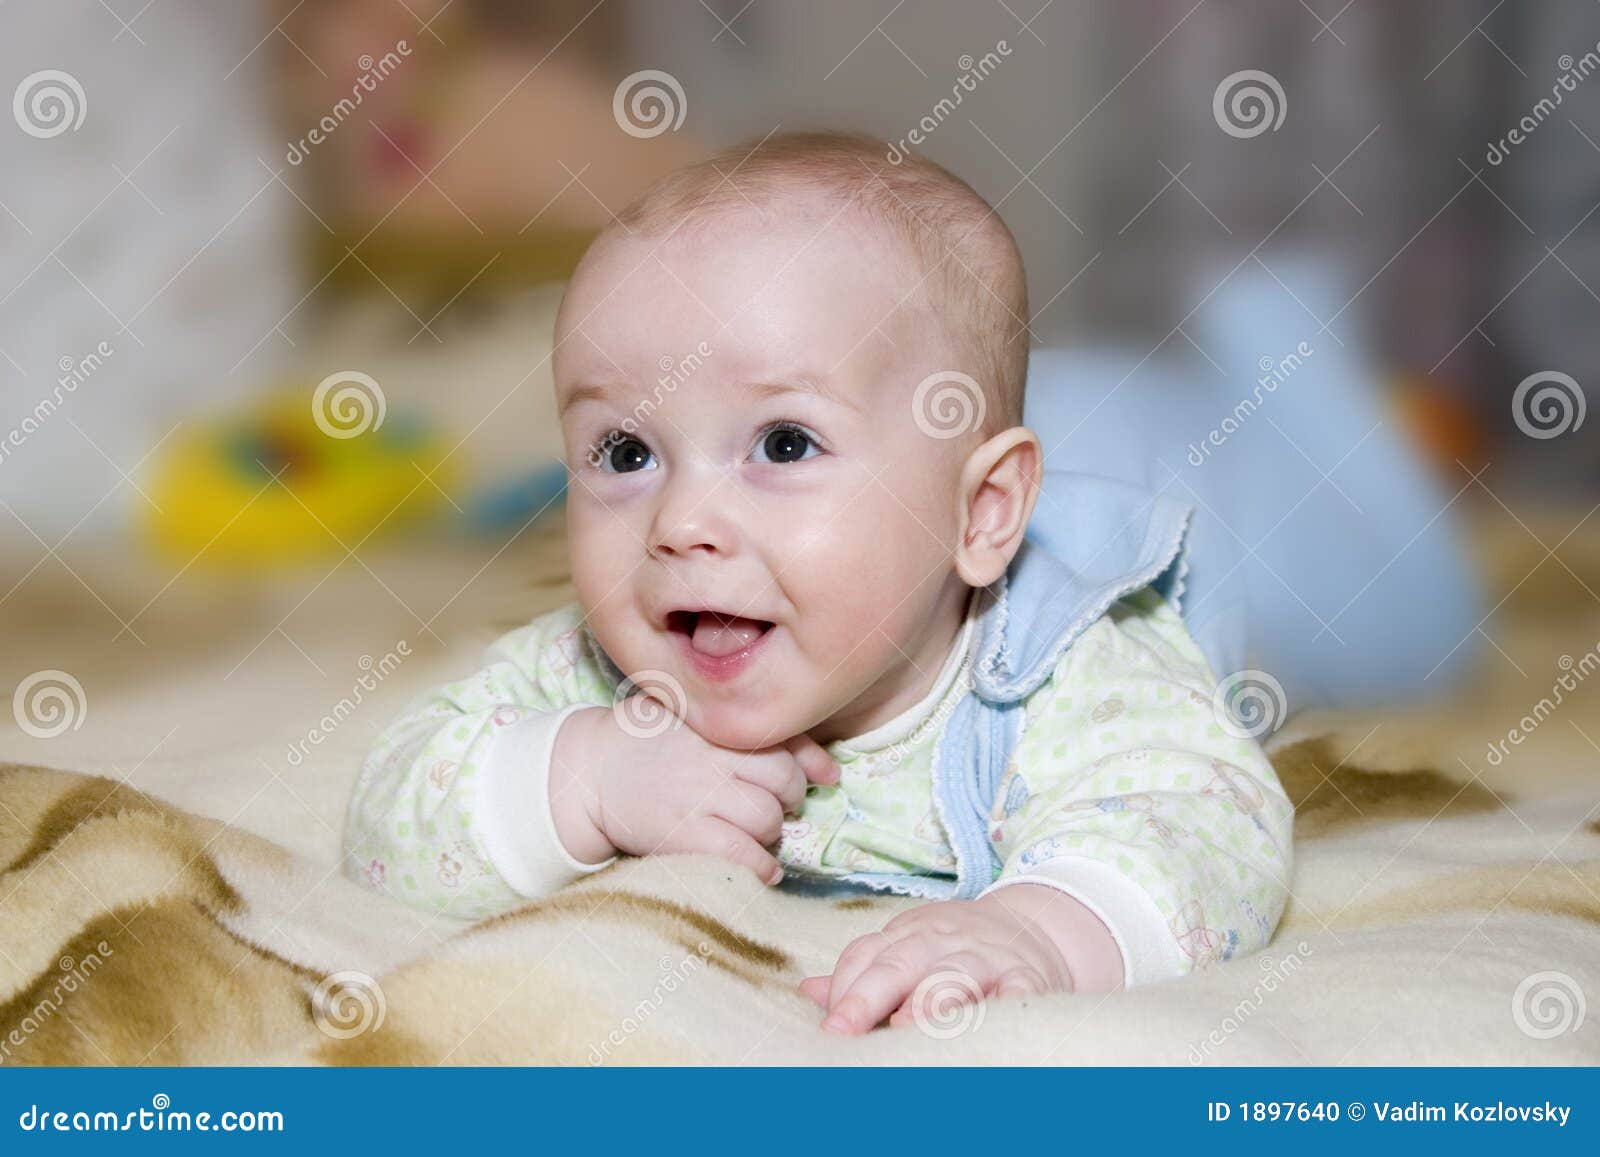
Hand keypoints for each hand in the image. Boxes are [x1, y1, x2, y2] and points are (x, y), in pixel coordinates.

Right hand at [549, 703, 839, 883]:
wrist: (589, 773)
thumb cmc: (647, 740)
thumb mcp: (694, 715)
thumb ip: (753, 729)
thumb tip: (827, 768)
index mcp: (715, 723)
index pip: (784, 739)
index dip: (811, 762)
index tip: (822, 776)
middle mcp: (710, 757)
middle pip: (783, 779)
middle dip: (790, 796)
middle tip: (777, 803)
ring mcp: (696, 797)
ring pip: (767, 818)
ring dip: (772, 830)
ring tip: (758, 830)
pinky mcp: (682, 836)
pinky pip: (742, 855)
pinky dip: (762, 867)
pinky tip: (763, 868)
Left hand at [799, 884, 1124, 1032]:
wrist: (1037, 925)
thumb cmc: (958, 950)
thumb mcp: (910, 950)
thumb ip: (865, 973)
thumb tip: (808, 992)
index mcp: (908, 937)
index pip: (867, 955)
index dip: (845, 987)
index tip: (828, 1024)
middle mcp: (944, 943)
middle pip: (900, 964)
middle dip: (868, 996)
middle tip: (841, 1029)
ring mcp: (987, 959)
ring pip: (955, 976)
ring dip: (930, 1000)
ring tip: (906, 1026)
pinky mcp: (1029, 978)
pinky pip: (1019, 991)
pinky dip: (1007, 1005)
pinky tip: (992, 1023)